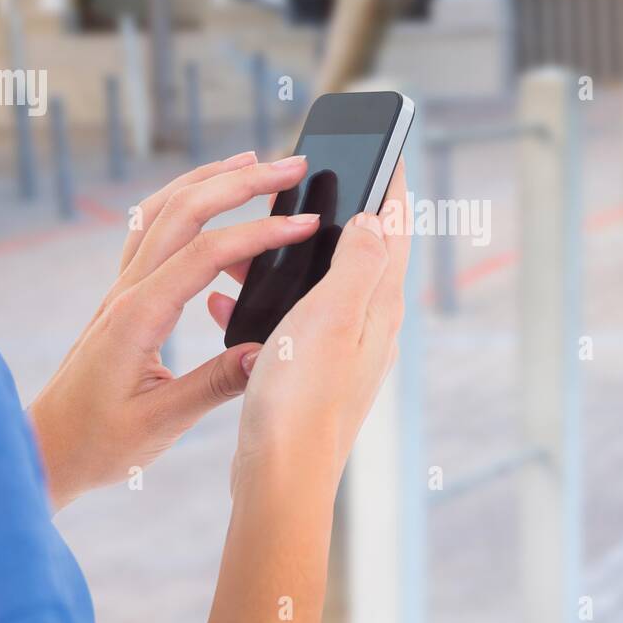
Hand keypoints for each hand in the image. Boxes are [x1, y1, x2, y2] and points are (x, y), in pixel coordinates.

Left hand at [28, 151, 315, 510]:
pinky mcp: (124, 297)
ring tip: (253, 163)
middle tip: (291, 166)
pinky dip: (186, 203)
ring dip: (209, 180)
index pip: (205, 255)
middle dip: (240, 181)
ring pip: (163, 210)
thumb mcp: (161, 424)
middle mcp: (126, 292)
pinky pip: (152, 231)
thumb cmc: (97, 442)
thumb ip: (215, 385)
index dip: (259, 233)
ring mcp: (122, 289)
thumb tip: (267, 351)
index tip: (304, 224)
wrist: (45, 449)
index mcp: (138, 317)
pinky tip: (210, 201)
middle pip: (183, 211)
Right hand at [193, 161, 410, 622]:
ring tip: (255, 238)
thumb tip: (377, 216)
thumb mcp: (332, 315)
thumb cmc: (304, 397)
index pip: (395, 228)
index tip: (387, 146)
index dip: (390, 182)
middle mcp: (369, 325)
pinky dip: (263, 300)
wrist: (282, 477)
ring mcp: (341, 349)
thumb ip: (358, 262)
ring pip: (318, 284)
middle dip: (339, 210)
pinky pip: (289, 318)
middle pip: (362, 251)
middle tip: (317, 177)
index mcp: (380, 304)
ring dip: (290, 256)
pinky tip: (227, 302)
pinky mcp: (310, 371)